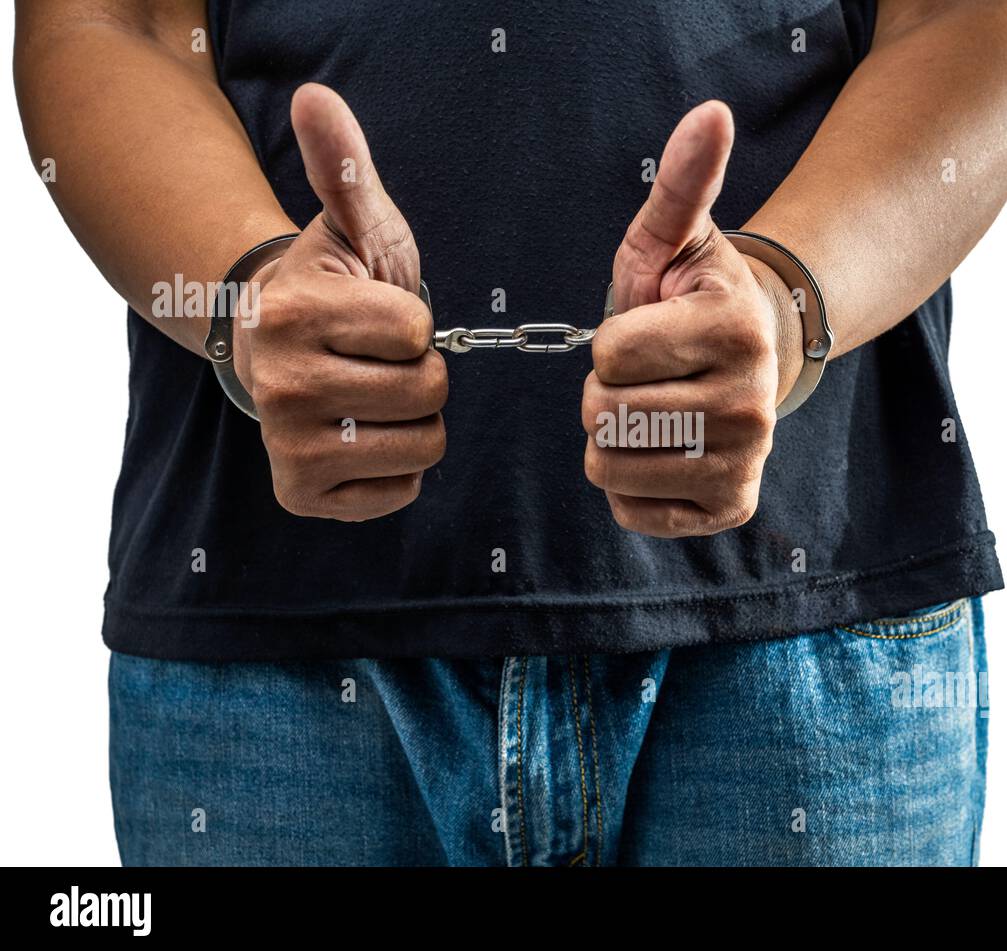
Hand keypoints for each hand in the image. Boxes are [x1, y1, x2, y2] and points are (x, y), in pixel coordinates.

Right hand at [233, 83, 446, 520]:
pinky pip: (402, 491)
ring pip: (422, 446)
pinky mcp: (301, 496)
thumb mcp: (352, 225)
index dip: (415, 322)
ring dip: (415, 419)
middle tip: (380, 359)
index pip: (417, 332)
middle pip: (428, 393)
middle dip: (421, 371)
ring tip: (373, 394)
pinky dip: (398, 467)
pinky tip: (363, 434)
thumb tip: (317, 99)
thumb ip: (345, 169)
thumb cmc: (337, 287)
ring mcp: (288, 449)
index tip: (380, 316)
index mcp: (293, 314)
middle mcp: (280, 387)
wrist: (283, 348)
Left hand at [582, 101, 803, 537]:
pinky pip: (631, 511)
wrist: (744, 362)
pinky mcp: (730, 507)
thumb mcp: (676, 238)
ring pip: (609, 468)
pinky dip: (628, 485)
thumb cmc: (690, 298)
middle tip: (643, 376)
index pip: (610, 356)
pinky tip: (660, 452)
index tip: (646, 330)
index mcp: (736, 330)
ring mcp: (745, 463)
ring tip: (649, 411)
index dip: (609, 341)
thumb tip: (710, 112)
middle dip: (604, 392)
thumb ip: (682, 183)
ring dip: (610, 439)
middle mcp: (751, 405)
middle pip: (605, 416)